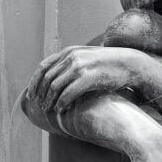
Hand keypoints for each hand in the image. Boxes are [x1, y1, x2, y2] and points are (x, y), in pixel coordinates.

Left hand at [26, 46, 145, 112]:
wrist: (129, 64)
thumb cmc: (108, 65)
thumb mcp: (87, 58)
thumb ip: (72, 63)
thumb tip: (59, 76)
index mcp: (69, 52)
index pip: (44, 66)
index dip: (35, 81)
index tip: (32, 94)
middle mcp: (72, 57)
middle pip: (47, 77)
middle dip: (41, 93)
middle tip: (40, 106)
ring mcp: (80, 67)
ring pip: (56, 86)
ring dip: (50, 100)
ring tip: (49, 109)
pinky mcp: (89, 78)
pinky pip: (69, 93)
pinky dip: (62, 102)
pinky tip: (61, 109)